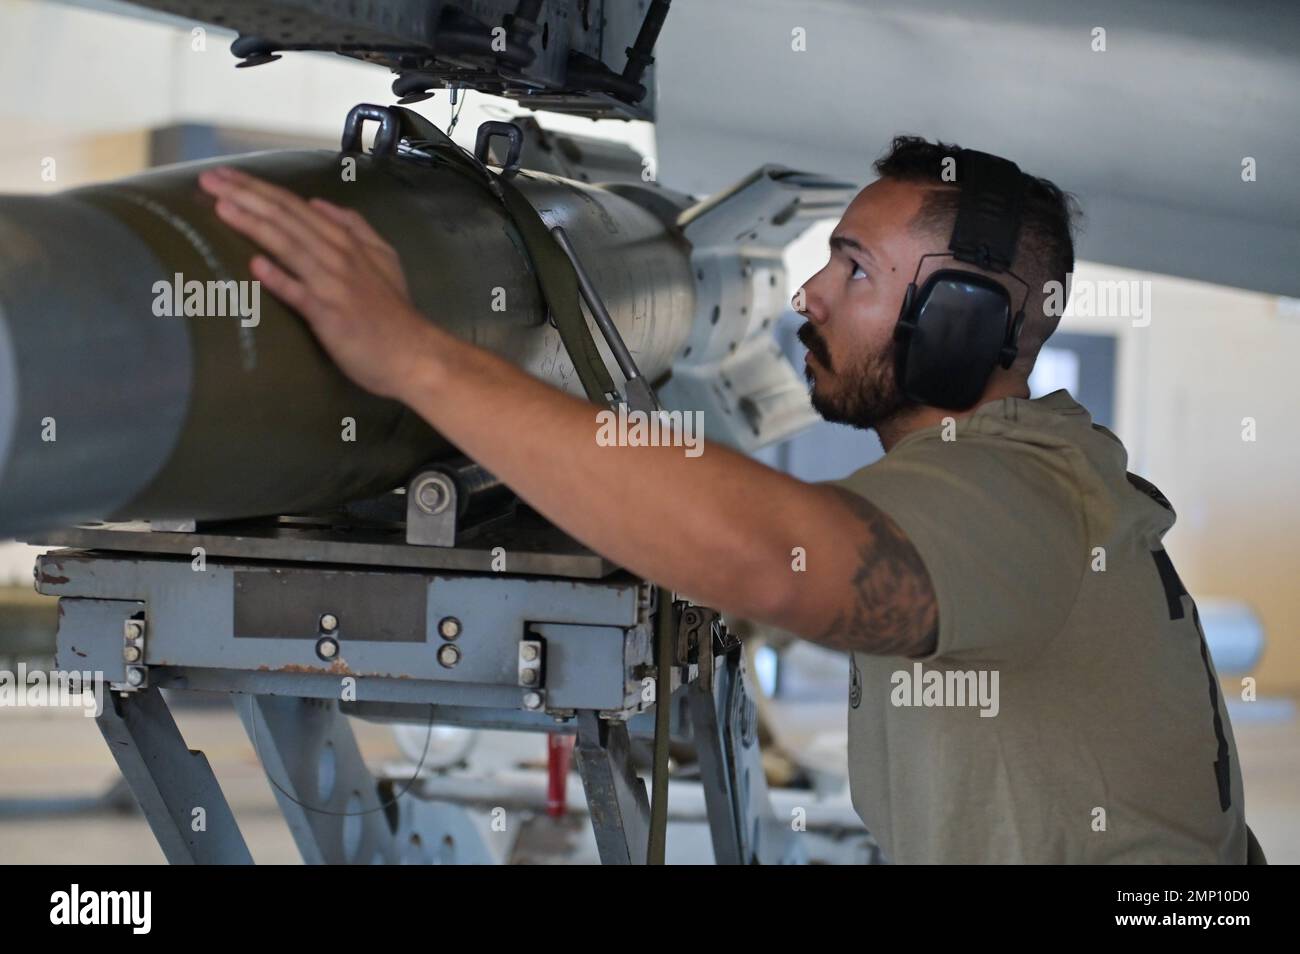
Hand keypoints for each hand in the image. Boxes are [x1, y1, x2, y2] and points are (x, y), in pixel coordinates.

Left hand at [198, 165, 432, 399]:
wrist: (413, 353)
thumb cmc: (393, 312)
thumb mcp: (384, 258)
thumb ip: (355, 227)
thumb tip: (320, 204)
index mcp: (346, 240)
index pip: (294, 206)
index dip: (258, 188)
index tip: (224, 176)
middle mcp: (337, 255)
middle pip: (285, 217)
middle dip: (245, 195)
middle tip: (208, 180)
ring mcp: (332, 284)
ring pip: (288, 245)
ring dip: (254, 223)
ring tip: (221, 206)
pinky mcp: (329, 314)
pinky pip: (300, 293)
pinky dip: (278, 278)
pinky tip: (254, 265)